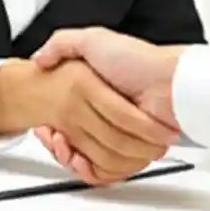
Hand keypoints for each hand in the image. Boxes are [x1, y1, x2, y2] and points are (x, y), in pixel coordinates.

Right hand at [31, 29, 185, 180]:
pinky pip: (104, 170)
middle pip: (71, 142)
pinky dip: (89, 169)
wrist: (169, 81)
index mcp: (97, 94)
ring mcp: (118, 135)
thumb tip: (40, 60)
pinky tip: (78, 157)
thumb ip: (64, 43)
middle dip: (57, 143)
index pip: (63, 119)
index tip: (44, 126)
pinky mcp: (129, 151)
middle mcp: (107, 116)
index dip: (50, 126)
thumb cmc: (137, 60)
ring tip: (63, 145)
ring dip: (68, 156)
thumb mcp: (93, 40)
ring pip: (83, 159)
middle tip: (51, 135)